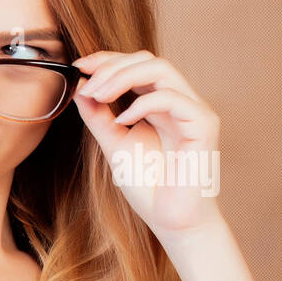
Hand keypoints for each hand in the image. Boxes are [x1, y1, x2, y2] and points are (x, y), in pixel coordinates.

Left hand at [71, 49, 226, 243]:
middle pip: (148, 60)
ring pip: (161, 70)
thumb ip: (99, 117)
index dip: (107, 59)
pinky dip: (142, 104)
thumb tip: (80, 88)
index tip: (78, 65)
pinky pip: (172, 98)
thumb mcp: (114, 145)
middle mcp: (178, 101)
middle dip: (112, 66)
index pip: (136, 66)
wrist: (173, 220)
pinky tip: (123, 120)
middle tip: (86, 83)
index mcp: (159, 104)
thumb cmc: (149, 186)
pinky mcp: (203, 124)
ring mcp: (193, 110)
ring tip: (98, 95)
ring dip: (123, 76)